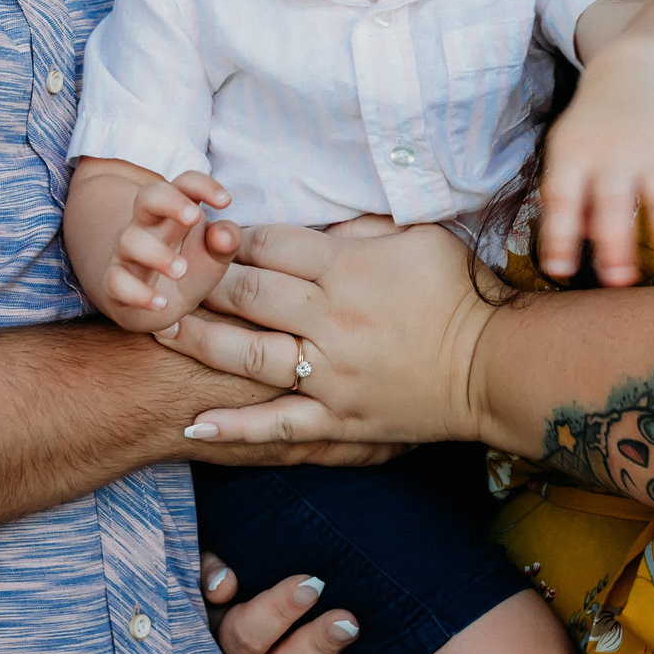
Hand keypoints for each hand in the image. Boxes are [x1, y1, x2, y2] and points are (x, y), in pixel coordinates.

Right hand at [105, 170, 238, 331]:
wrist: (158, 305)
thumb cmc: (190, 268)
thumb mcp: (214, 255)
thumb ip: (226, 241)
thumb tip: (224, 234)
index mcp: (176, 212)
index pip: (185, 184)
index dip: (203, 185)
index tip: (226, 201)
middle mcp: (148, 226)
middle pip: (148, 196)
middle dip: (169, 201)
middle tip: (195, 217)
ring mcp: (128, 252)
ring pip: (131, 240)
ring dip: (157, 254)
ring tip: (182, 270)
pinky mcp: (116, 283)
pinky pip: (116, 282)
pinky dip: (138, 293)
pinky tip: (161, 303)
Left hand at [159, 219, 492, 447]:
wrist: (494, 365)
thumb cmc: (458, 293)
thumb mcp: (416, 237)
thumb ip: (361, 229)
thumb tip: (317, 224)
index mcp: (348, 269)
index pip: (271, 244)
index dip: (233, 237)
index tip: (207, 234)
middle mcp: (331, 319)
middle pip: (248, 292)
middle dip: (202, 280)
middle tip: (164, 273)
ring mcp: (332, 374)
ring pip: (248, 355)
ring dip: (197, 340)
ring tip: (159, 327)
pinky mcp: (338, 419)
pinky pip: (277, 426)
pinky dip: (234, 428)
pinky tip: (193, 425)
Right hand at [202, 555, 372, 653]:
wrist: (246, 605)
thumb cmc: (232, 578)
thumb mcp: (211, 567)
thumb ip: (210, 568)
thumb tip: (223, 585)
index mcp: (223, 641)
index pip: (246, 633)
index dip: (278, 610)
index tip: (311, 585)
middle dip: (317, 643)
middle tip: (347, 620)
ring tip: (363, 651)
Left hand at [537, 54, 653, 284]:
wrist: (634, 73)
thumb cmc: (592, 130)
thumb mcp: (567, 152)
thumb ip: (567, 201)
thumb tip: (570, 255)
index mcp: (575, 155)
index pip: (563, 197)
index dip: (560, 233)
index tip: (560, 269)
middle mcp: (614, 153)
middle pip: (614, 199)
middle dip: (616, 241)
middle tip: (619, 280)